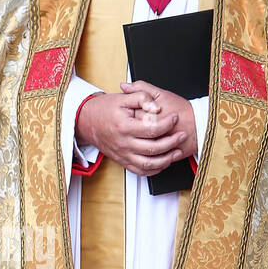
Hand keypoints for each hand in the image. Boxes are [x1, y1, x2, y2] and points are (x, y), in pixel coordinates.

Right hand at [77, 82, 196, 177]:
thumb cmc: (105, 109)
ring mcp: (123, 154)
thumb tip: (156, 108)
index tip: (174, 117)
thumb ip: (141, 97)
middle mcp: (123, 143)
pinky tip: (163, 162)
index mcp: (124, 126)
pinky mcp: (122, 161)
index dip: (167, 124)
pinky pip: (141, 171)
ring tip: (176, 151)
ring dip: (166, 159)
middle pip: (153, 148)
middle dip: (172, 142)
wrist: (86, 122)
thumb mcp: (122, 97)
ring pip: (149, 164)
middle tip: (182, 134)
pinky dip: (154, 169)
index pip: (152, 128)